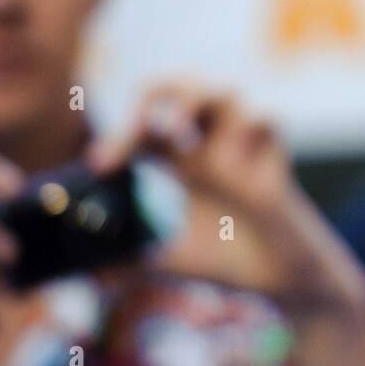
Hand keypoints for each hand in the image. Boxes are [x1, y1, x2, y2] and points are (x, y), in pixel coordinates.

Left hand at [88, 82, 364, 314]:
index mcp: (181, 161)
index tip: (100, 167)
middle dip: (156, 93)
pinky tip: (234, 155)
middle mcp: (211, 146)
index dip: (119, 134)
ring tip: (177, 128)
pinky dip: (250, 124)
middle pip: (183, 85)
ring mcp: (244, 150)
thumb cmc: (228, 261)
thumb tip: (86, 272)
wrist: (278, 280)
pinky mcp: (274, 162)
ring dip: (196, 98)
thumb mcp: (168, 260)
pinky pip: (269, 117)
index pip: (146, 122)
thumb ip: (129, 260)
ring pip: (226, 90)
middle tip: (140, 128)